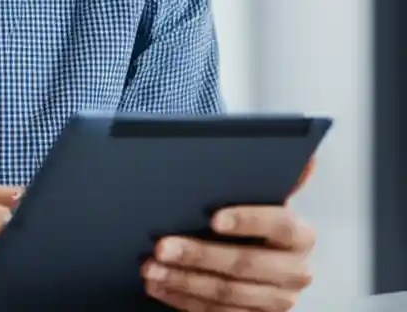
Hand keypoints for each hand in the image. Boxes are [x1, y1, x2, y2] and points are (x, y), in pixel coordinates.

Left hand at [142, 159, 317, 310]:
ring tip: (150, 267)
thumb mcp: (257, 200)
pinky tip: (158, 285)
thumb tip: (304, 157)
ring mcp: (277, 300)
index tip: (213, 217)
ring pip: (226, 293)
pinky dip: (182, 299)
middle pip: (245, 263)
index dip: (247, 220)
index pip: (279, 225)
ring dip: (182, 280)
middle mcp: (295, 271)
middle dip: (199, 254)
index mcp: (299, 235)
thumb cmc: (248, 224)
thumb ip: (269, 180)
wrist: (255, 261)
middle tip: (161, 245)